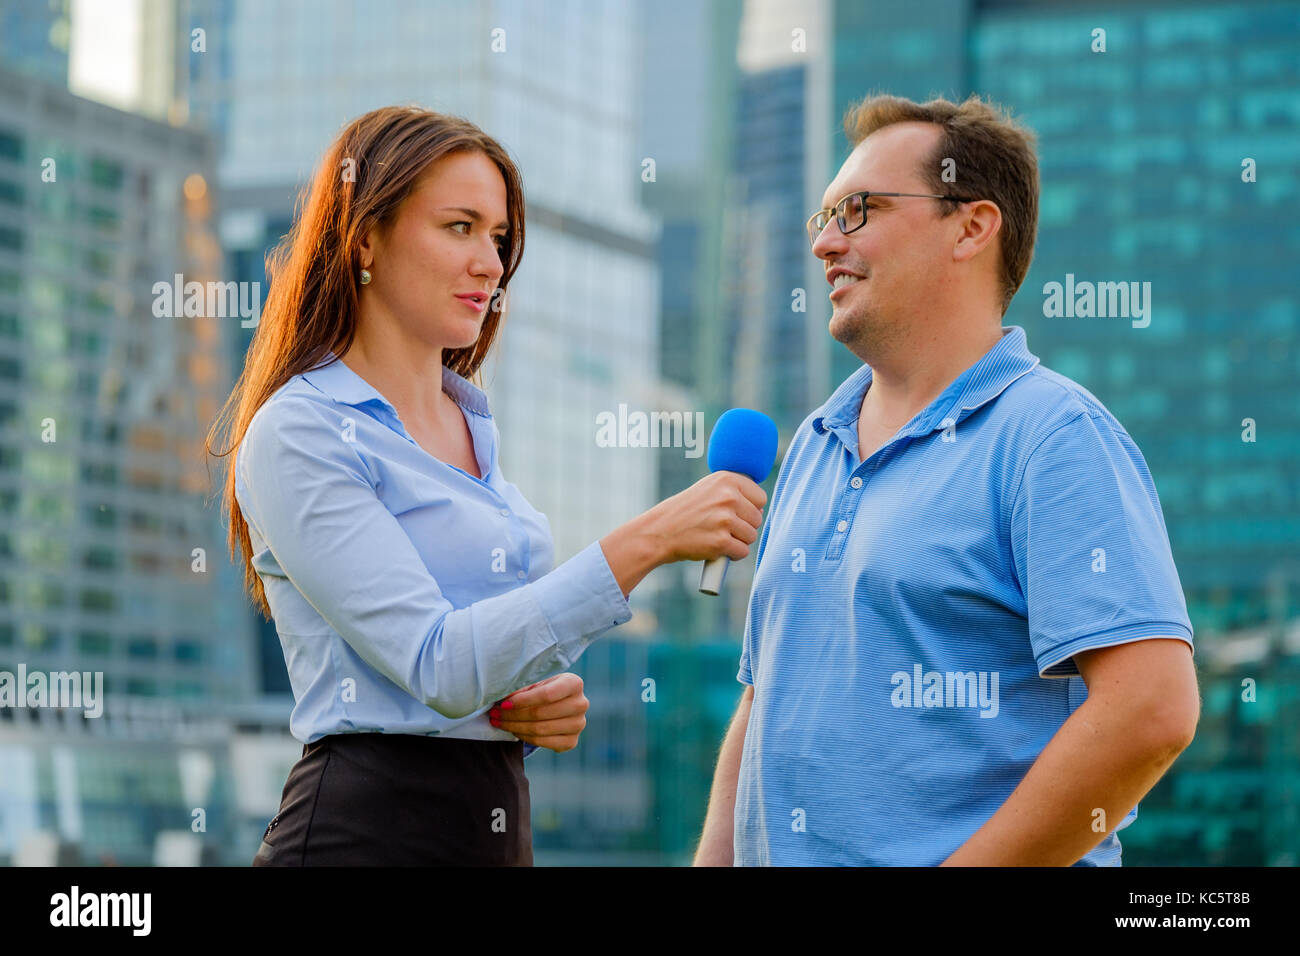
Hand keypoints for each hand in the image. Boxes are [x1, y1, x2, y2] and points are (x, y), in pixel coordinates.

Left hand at [489, 673, 588, 752]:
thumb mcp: (536, 685)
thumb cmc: (543, 691)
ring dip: (514, 727)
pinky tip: (513, 731)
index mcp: (574, 683)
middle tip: (494, 715)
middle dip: (513, 715)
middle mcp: (581, 704)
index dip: (522, 701)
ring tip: (498, 722)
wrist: (559, 706)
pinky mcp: (572, 741)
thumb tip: (501, 701)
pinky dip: (525, 737)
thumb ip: (522, 691)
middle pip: (541, 714)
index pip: (546, 695)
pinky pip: (544, 743)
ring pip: (540, 730)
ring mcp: (578, 725)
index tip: (503, 704)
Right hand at [642, 471, 767, 563]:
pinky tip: (718, 548)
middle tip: (721, 527)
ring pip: (751, 536)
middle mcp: (728, 496)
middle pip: (757, 519)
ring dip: (738, 541)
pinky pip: (742, 552)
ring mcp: (725, 519)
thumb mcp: (708, 488)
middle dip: (743, 527)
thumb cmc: (685, 512)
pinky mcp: (721, 541)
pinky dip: (732, 554)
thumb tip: (760, 507)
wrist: (659, 531)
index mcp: (727, 479)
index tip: (734, 512)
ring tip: (717, 536)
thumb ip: (733, 491)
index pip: (760, 497)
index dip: (750, 508)